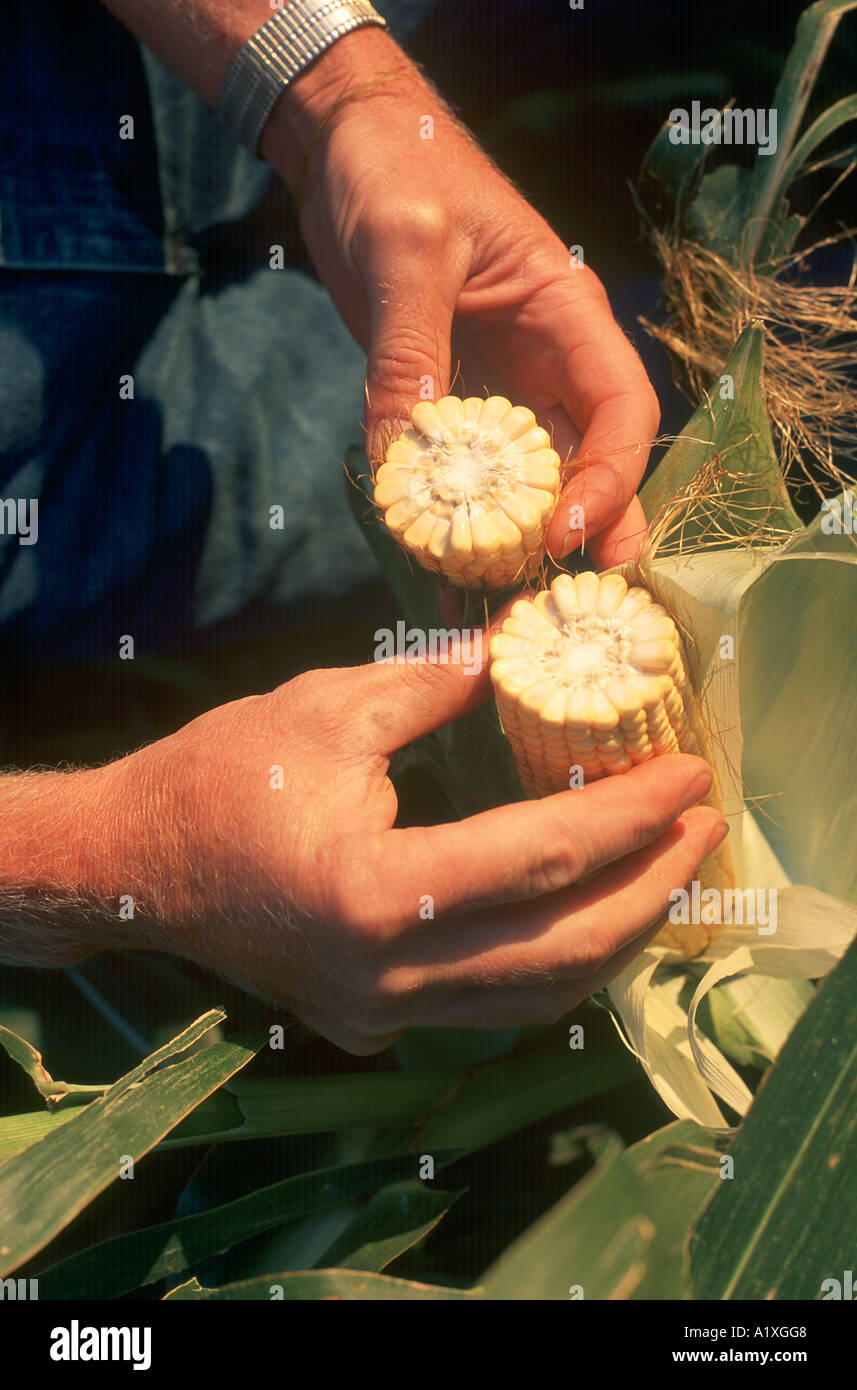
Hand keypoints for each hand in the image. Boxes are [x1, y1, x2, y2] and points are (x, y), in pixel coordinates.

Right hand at [107, 652, 724, 1053]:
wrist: (133, 868)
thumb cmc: (217, 778)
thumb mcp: (325, 707)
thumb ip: (433, 685)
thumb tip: (513, 656)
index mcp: (376, 890)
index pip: (543, 856)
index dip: (630, 814)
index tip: (689, 774)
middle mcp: (389, 973)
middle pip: (563, 949)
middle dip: (652, 887)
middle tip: (702, 826)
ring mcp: (382, 1012)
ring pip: (539, 998)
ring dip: (617, 937)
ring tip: (666, 873)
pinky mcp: (373, 1022)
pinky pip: (492, 1008)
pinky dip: (554, 964)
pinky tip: (585, 917)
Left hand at [262, 28, 658, 568]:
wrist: (346, 143)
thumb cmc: (397, 167)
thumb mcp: (406, 254)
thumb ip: (411, 355)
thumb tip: (405, 464)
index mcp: (566, 314)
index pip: (619, 409)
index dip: (609, 479)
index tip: (566, 534)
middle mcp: (545, 356)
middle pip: (588, 458)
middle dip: (587, 530)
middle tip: (570, 602)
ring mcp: (500, 379)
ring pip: (530, 474)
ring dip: (518, 536)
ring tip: (500, 600)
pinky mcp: (451, 392)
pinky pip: (465, 465)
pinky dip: (456, 513)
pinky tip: (438, 560)